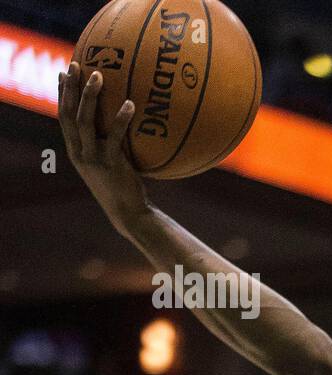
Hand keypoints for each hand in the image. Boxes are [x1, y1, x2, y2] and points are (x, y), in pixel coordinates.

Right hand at [58, 62, 149, 232]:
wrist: (128, 214)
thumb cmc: (123, 187)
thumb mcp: (110, 163)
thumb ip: (109, 144)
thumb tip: (122, 121)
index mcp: (76, 150)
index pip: (63, 117)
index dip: (62, 94)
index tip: (65, 73)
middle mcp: (78, 152)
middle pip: (68, 114)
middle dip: (70, 87)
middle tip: (76, 65)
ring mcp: (92, 159)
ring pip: (84, 121)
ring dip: (90, 96)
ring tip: (99, 75)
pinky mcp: (110, 165)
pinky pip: (115, 137)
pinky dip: (121, 119)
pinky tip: (130, 104)